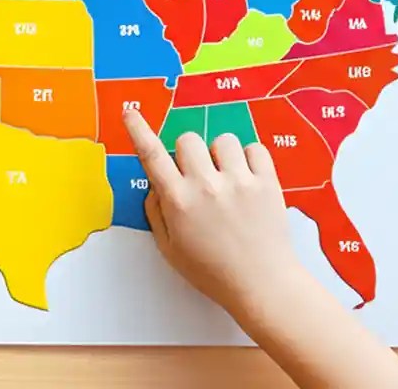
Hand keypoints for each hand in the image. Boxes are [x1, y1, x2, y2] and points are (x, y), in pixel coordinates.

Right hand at [124, 111, 300, 317]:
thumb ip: (157, 213)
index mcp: (179, 202)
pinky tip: (247, 179)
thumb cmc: (213, 272)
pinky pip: (255, 148)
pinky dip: (250, 159)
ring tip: (227, 179)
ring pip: (223, 139)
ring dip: (221, 154)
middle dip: (188, 152)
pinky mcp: (267, 182)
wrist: (262, 285)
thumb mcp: (171, 250)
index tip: (130, 113)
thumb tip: (155, 186)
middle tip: (198, 175)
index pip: (152, 155)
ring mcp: (239, 182)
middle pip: (188, 138)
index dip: (138, 130)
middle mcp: (206, 186)